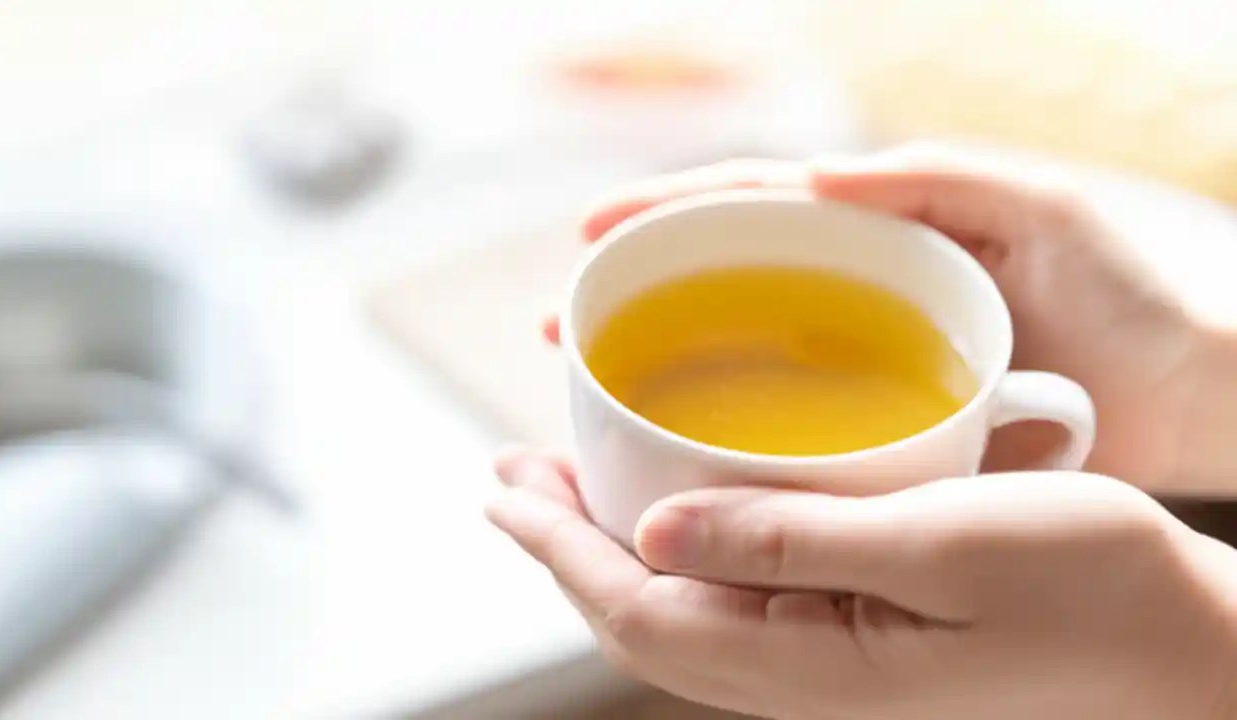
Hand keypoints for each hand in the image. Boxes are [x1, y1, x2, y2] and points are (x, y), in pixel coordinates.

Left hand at [488, 450, 1236, 718]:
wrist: (1185, 647)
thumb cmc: (1089, 588)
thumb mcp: (939, 548)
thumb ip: (792, 544)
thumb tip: (653, 535)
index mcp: (809, 661)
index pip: (635, 609)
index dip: (556, 546)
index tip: (503, 485)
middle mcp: (802, 676)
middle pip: (639, 616)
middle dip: (561, 545)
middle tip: (508, 474)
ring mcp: (827, 664)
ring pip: (677, 612)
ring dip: (608, 549)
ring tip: (562, 490)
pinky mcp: (856, 641)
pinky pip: (730, 605)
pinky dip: (676, 555)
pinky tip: (672, 519)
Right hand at [543, 146, 1234, 493]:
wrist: (1185, 401)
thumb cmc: (1124, 297)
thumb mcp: (1040, 211)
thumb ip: (936, 178)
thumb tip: (813, 170)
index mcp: (880, 229)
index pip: (753, 206)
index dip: (667, 211)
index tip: (592, 231)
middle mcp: (856, 290)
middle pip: (724, 279)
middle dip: (639, 290)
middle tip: (563, 318)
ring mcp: (863, 360)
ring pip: (742, 353)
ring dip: (663, 362)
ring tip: (591, 380)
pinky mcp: (881, 425)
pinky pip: (788, 424)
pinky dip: (727, 430)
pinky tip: (679, 450)